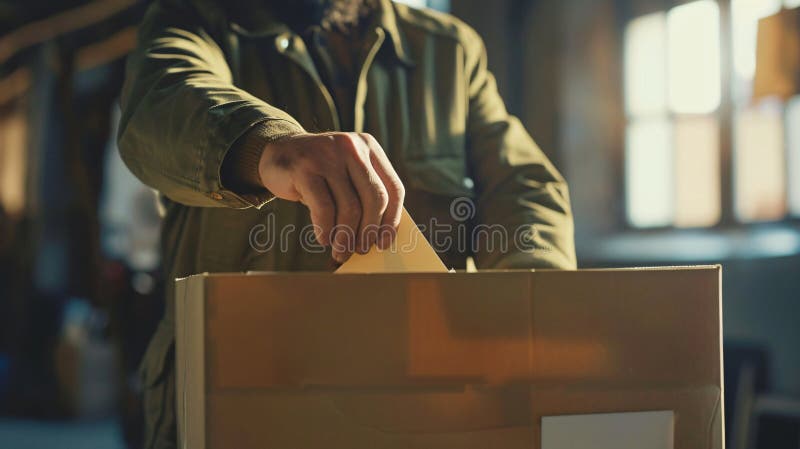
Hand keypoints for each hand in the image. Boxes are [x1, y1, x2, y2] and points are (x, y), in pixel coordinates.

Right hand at [258, 132, 404, 262]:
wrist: (276, 152)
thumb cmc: (319, 173)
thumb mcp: (346, 174)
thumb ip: (364, 194)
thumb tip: (379, 237)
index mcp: (369, 147)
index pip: (393, 188)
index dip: (392, 220)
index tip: (384, 243)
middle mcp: (351, 147)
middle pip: (375, 198)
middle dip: (369, 231)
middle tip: (361, 250)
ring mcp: (327, 155)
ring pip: (350, 207)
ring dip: (346, 237)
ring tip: (340, 251)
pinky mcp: (304, 168)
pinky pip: (324, 208)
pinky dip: (326, 230)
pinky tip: (323, 239)